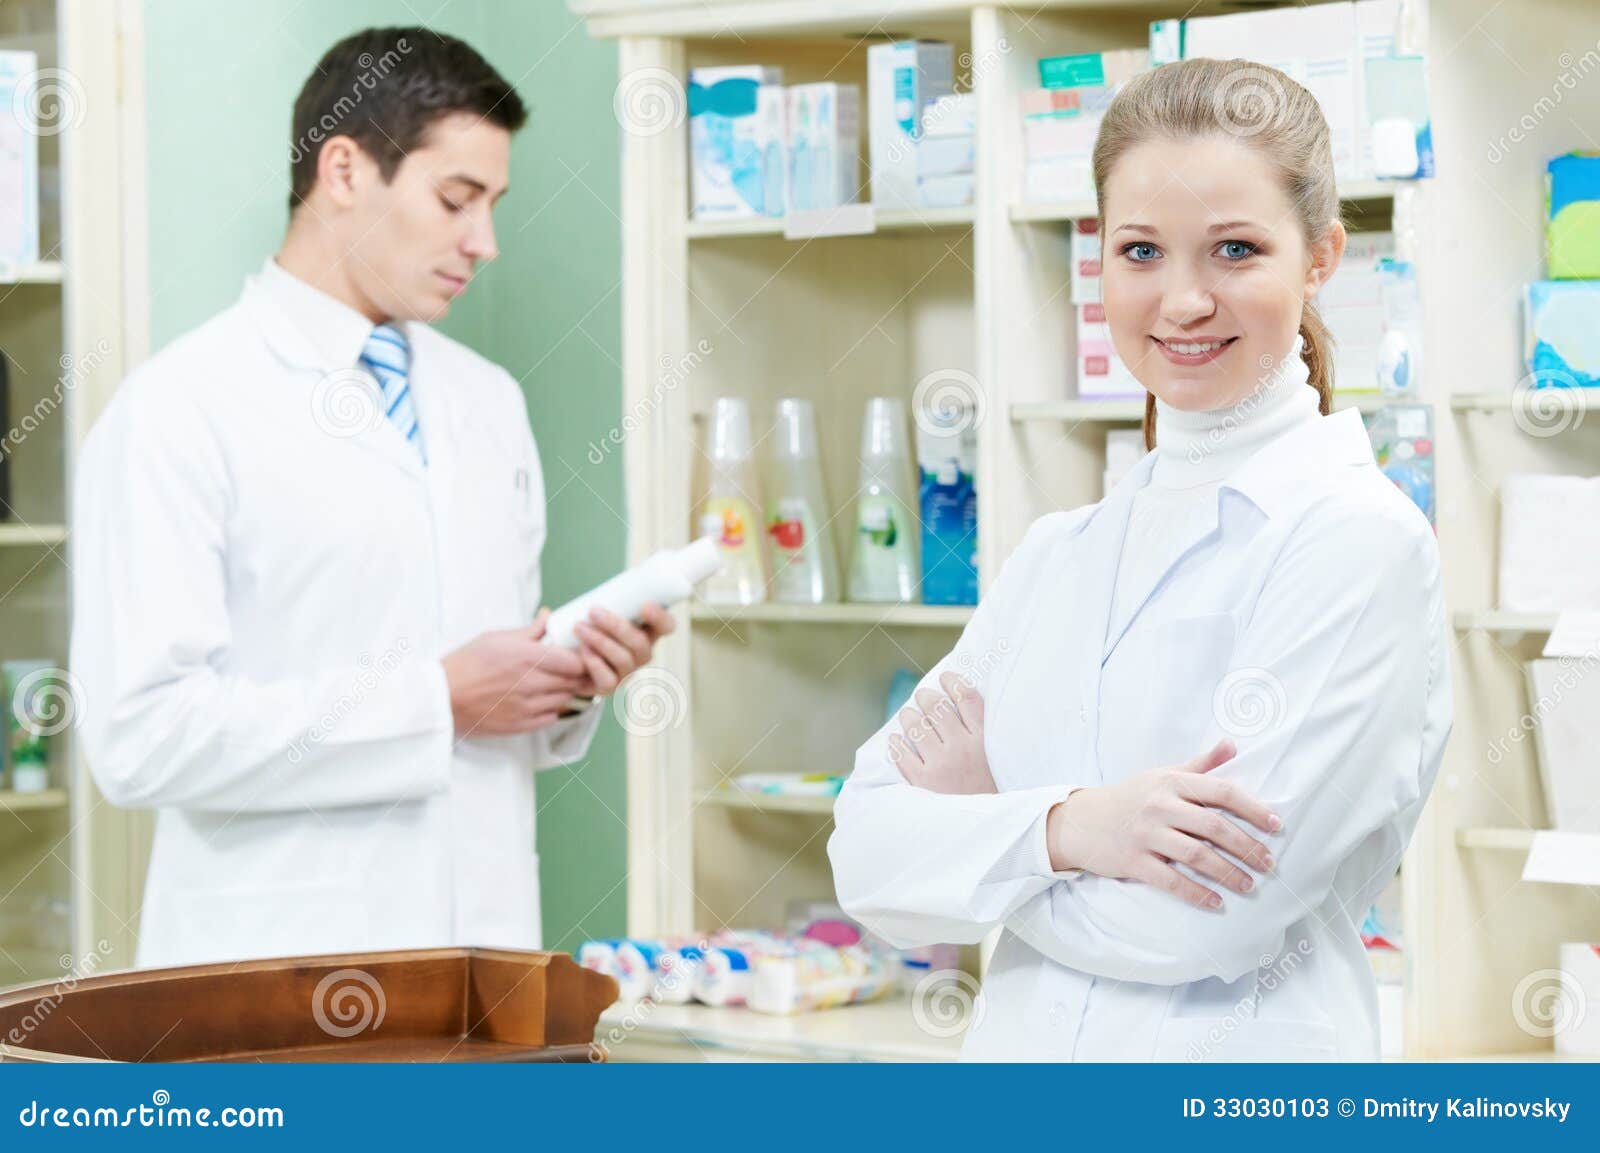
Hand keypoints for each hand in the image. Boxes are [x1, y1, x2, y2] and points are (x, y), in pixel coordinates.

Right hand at [442, 610, 588, 736]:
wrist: (443, 697)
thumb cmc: (466, 664)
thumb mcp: (495, 638)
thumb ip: (529, 631)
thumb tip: (548, 616)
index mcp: (526, 657)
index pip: (575, 662)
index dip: (580, 658)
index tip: (577, 655)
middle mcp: (530, 683)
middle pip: (574, 681)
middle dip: (576, 674)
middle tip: (569, 669)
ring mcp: (527, 707)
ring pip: (565, 700)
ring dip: (564, 691)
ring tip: (553, 683)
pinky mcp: (521, 725)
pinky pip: (552, 718)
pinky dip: (552, 708)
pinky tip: (541, 699)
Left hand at [571, 603, 674, 696]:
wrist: (573, 662)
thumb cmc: (592, 630)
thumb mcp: (601, 611)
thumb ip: (599, 599)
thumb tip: (563, 599)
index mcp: (647, 632)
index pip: (666, 626)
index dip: (660, 617)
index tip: (645, 605)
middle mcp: (642, 653)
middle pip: (639, 643)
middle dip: (616, 626)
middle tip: (594, 612)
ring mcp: (627, 672)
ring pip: (623, 659)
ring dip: (600, 641)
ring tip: (580, 628)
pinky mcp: (610, 686)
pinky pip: (607, 679)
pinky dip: (594, 663)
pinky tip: (583, 651)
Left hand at [888, 672, 996, 794]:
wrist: (979, 831)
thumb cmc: (985, 792)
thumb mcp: (992, 760)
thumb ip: (978, 734)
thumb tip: (953, 703)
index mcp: (983, 741)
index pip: (967, 697)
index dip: (953, 681)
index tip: (945, 677)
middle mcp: (962, 748)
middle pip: (936, 705)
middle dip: (924, 696)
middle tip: (921, 697)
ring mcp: (941, 764)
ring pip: (915, 724)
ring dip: (909, 717)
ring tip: (909, 718)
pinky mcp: (922, 781)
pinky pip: (900, 751)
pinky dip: (896, 743)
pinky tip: (896, 742)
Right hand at [1045, 740, 1280, 910]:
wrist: (1080, 821)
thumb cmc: (1129, 797)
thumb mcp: (1161, 775)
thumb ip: (1199, 764)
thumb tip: (1232, 745)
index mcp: (1171, 782)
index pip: (1221, 792)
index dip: (1252, 808)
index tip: (1275, 825)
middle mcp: (1160, 806)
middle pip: (1214, 827)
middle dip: (1246, 847)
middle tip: (1268, 863)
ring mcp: (1146, 835)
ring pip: (1196, 855)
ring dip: (1228, 873)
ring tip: (1249, 885)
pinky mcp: (1134, 861)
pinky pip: (1171, 880)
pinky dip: (1196, 893)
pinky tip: (1216, 903)